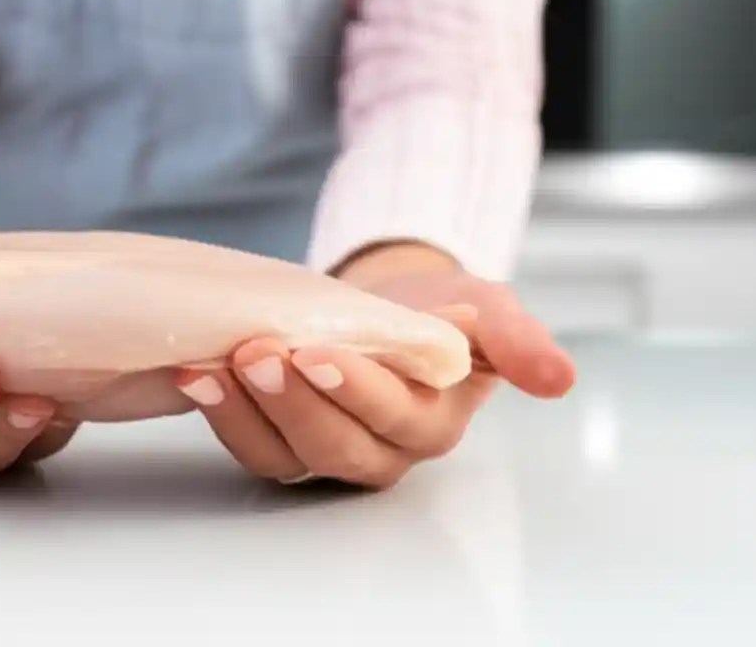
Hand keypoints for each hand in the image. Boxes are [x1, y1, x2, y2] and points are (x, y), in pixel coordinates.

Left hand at [175, 243, 574, 489]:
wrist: (391, 302)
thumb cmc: (440, 310)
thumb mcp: (486, 309)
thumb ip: (517, 340)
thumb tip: (559, 377)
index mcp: (432, 421)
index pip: (396, 416)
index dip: (357, 389)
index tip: (319, 352)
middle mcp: (379, 449)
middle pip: (334, 445)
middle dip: (292, 401)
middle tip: (258, 353)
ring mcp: (326, 449)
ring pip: (286, 453)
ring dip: (245, 412)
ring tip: (213, 366)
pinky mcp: (282, 439)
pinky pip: (250, 443)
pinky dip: (220, 412)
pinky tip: (196, 372)